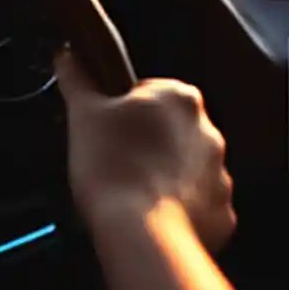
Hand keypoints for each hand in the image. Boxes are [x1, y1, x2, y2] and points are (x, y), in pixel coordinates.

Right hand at [55, 49, 235, 252]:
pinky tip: (151, 215)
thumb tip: (68, 56)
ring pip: (186, 168)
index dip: (124, 110)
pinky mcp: (220, 211)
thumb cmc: (112, 168)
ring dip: (164, 176)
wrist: (139, 232)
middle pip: (171, 130)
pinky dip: (178, 210)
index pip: (151, 92)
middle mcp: (208, 131)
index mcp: (178, 97)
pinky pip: (198, 205)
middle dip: (147, 143)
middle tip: (115, 160)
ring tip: (131, 191)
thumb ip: (77, 78)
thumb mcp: (83, 114)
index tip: (109, 128)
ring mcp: (219, 173)